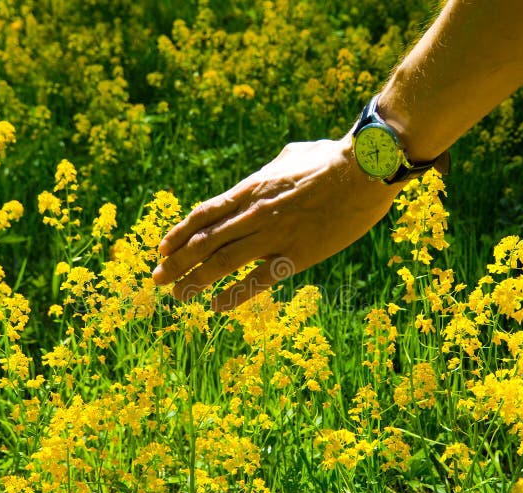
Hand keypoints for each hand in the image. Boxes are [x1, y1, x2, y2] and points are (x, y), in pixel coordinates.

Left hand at [152, 134, 403, 310]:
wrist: (365, 172)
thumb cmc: (333, 159)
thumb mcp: (291, 155)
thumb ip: (270, 169)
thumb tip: (264, 172)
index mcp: (251, 188)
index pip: (203, 214)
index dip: (178, 233)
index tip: (162, 248)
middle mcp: (253, 213)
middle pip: (203, 242)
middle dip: (176, 262)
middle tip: (157, 279)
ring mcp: (272, 236)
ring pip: (221, 263)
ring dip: (194, 280)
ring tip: (177, 296)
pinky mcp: (295, 255)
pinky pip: (256, 281)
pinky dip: (233, 295)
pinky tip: (216, 307)